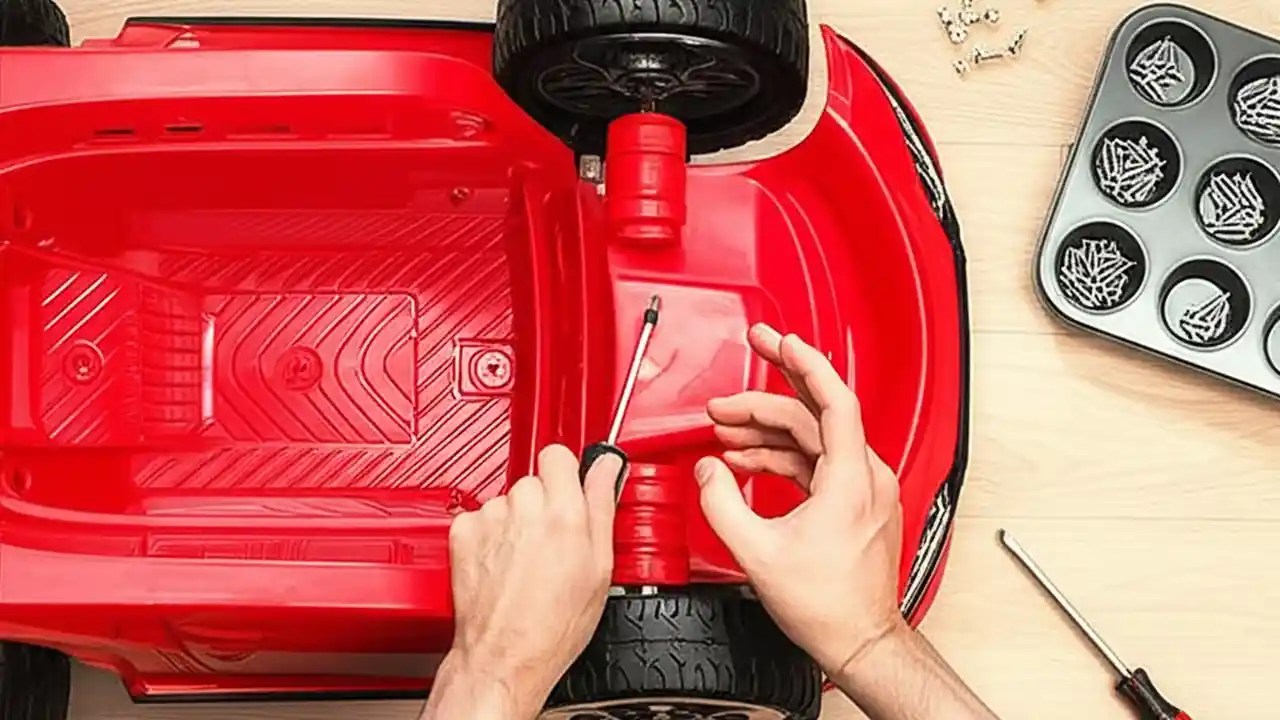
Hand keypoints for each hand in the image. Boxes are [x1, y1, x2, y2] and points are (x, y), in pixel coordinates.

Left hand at [428, 446, 621, 719]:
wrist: (504, 658)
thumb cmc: (553, 626)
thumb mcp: (600, 567)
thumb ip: (603, 505)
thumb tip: (608, 467)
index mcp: (564, 513)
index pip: (559, 456)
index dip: (566, 476)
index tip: (570, 494)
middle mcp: (524, 508)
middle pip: (534, 481)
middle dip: (543, 504)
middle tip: (551, 544)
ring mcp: (490, 519)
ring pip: (507, 500)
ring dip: (515, 521)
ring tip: (524, 563)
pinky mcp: (462, 532)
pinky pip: (480, 517)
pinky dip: (488, 536)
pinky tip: (500, 565)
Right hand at [697, 324, 906, 678]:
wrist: (858, 640)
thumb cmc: (826, 605)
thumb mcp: (757, 552)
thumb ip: (722, 502)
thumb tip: (709, 470)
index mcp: (850, 479)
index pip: (833, 400)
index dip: (804, 364)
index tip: (779, 341)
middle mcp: (865, 478)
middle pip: (814, 415)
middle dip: (766, 396)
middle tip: (732, 384)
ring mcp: (864, 490)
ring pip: (813, 440)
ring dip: (767, 431)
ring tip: (726, 428)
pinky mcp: (856, 504)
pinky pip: (817, 463)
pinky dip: (782, 456)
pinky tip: (749, 459)